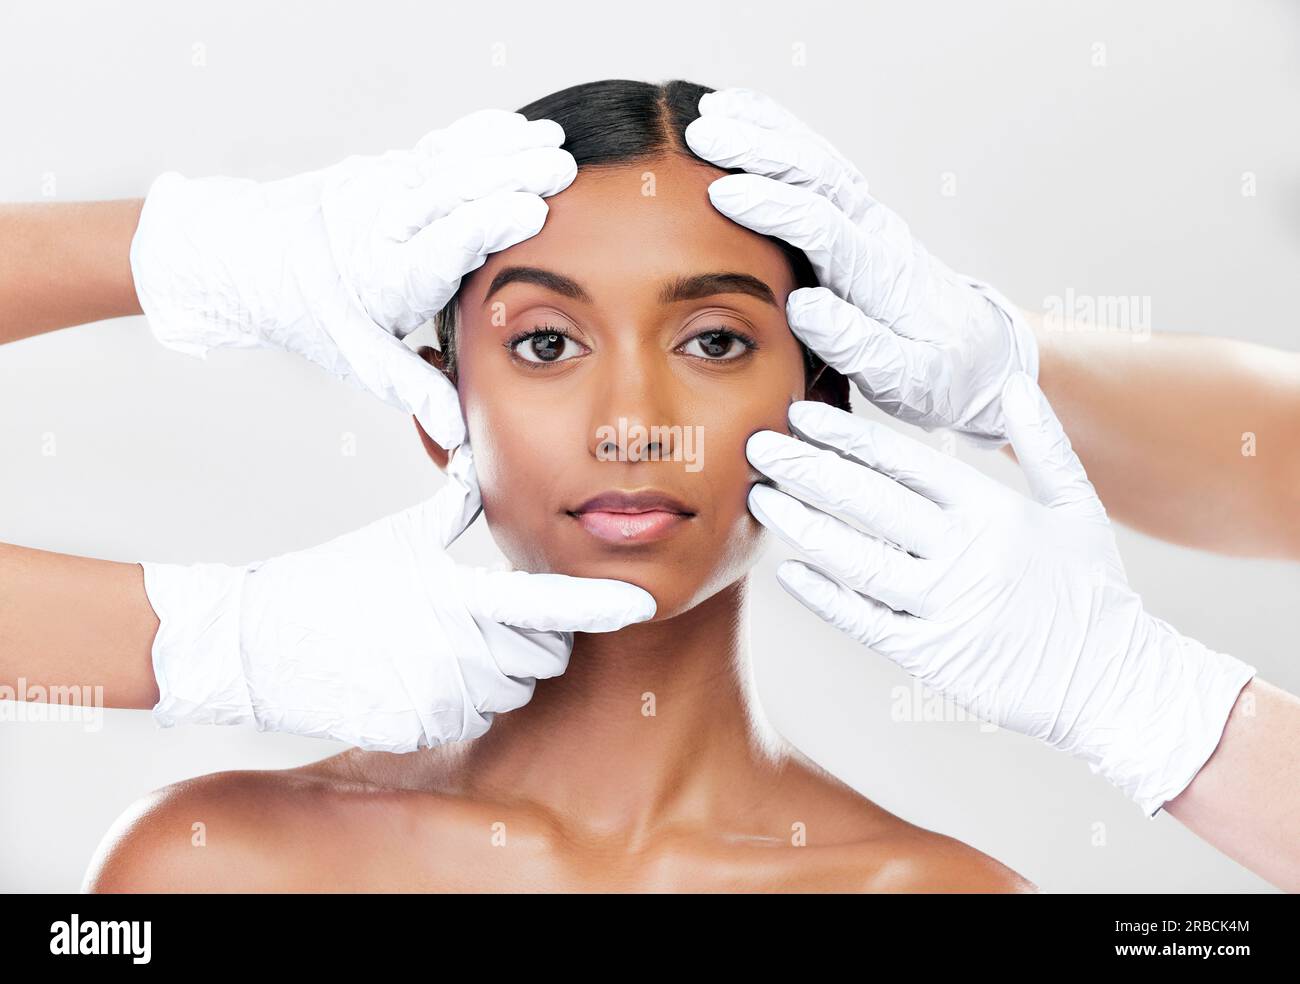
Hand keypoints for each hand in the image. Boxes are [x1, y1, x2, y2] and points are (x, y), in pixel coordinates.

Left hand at [129, 108, 574, 529]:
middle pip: (451, 191)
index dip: (486, 226)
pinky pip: (439, 146)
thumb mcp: (361, 359)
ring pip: (447, 160)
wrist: (249, 257)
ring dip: (502, 148)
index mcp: (385, 276)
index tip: (531, 213)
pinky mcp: (385, 167)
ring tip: (554, 142)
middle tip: (561, 169)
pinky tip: (516, 128)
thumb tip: (461, 438)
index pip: (441, 245)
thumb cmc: (313, 313)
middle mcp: (383, 224)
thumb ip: (416, 389)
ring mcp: (382, 188)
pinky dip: (479, 133)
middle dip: (508, 175)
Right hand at [142, 495, 655, 752]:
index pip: (548, 604)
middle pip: (544, 658)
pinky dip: (465, 701)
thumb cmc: (331, 580)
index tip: (639, 602)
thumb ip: (456, 505)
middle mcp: (455, 651)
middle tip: (493, 620)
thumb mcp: (399, 536)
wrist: (258, 645)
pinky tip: (426, 675)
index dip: (600, 604)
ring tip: (452, 645)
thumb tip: (481, 460)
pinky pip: (473, 720)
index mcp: (456, 596)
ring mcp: (437, 697)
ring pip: (514, 692)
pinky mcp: (419, 730)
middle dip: (536, 639)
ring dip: (501, 672)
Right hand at [685, 87, 1036, 445]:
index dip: (773, 207)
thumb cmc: (938, 375)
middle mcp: (875, 235)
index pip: (822, 227)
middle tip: (702, 135)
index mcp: (880, 276)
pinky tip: (743, 122)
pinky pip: (818, 168)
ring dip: (765, 132)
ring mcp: (868, 220)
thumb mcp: (905, 379)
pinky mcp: (859, 219)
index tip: (722, 196)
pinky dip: (780, 138)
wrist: (979, 355)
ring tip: (710, 114)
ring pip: (817, 161)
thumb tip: (804, 307)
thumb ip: (857, 347)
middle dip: (760, 150)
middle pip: (818, 176)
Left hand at [744, 375, 1254, 814]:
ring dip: (804, 525)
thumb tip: (1015, 383)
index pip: (904, 461)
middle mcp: (965, 552)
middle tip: (757, 446)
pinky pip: (866, 621)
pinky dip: (826, 597)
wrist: (1113, 681)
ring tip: (760, 498)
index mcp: (993, 509)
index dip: (847, 437)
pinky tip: (790, 573)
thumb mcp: (1077, 508)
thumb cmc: (1090, 592)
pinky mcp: (932, 655)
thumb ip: (1042, 444)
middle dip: (808, 470)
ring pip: (859, 558)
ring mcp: (946, 605)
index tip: (801, 415)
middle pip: (870, 502)